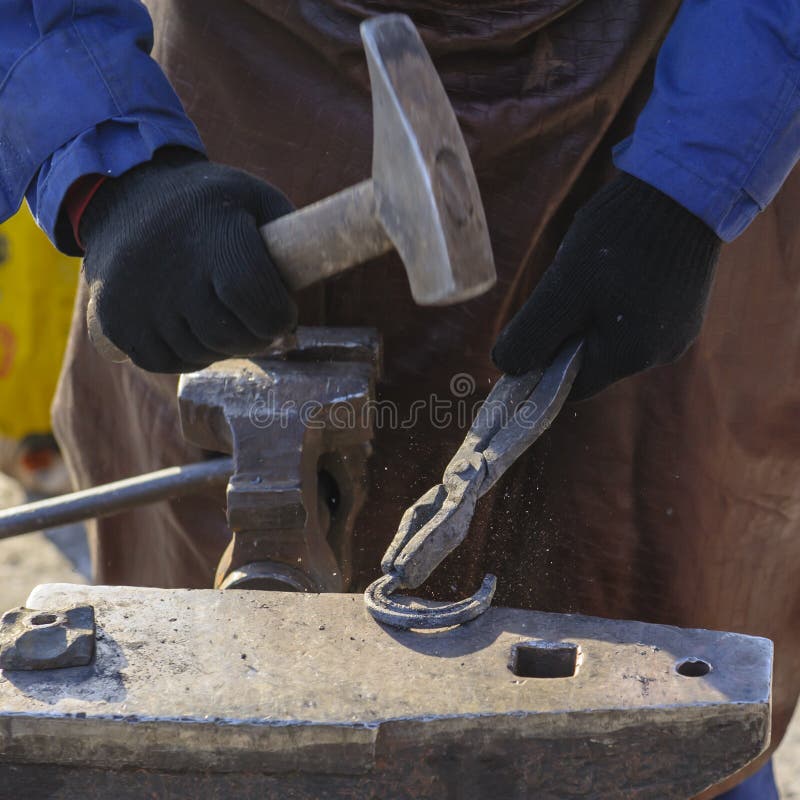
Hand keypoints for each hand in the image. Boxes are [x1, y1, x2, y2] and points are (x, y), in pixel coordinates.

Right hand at [80, 147, 295, 371]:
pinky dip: (187, 355)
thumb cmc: (209, 204)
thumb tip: (297, 316)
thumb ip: (289, 246)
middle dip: (255, 336)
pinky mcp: (115, 321)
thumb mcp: (257, 201)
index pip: (256, 300)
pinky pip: (166, 363)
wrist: (127, 195)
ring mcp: (137, 298)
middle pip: (230, 335)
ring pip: (200, 354)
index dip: (279, 317)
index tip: (283, 313)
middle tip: (256, 319)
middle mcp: (169, 268)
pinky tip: (188, 326)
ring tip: (217, 312)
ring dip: (221, 345)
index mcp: (212, 233)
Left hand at [492, 173, 720, 398]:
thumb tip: (506, 367)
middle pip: (593, 361)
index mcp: (632, 355)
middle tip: (565, 287)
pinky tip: (619, 267)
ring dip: (592, 313)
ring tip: (594, 270)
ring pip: (614, 337)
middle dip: (569, 332)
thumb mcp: (563, 286)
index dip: (544, 365)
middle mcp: (661, 353)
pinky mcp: (686, 307)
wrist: (683, 187)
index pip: (572, 385)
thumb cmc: (619, 237)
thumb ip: (532, 333)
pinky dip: (617, 301)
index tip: (530, 332)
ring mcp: (679, 330)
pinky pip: (637, 318)